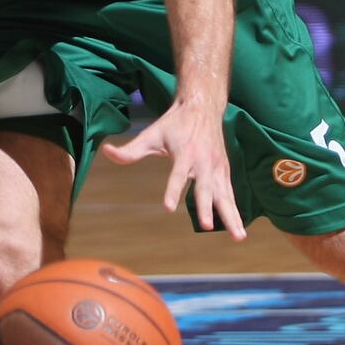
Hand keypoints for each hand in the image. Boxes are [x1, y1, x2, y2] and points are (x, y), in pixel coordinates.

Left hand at [102, 99, 245, 238]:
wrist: (203, 107)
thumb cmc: (174, 123)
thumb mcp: (151, 134)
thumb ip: (130, 149)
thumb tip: (106, 151)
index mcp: (185, 153)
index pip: (177, 175)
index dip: (173, 191)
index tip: (167, 208)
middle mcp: (203, 162)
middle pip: (205, 189)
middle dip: (205, 208)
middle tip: (206, 226)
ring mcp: (216, 168)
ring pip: (225, 196)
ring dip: (231, 217)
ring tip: (238, 238)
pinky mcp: (224, 172)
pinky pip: (230, 195)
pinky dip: (235, 212)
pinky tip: (238, 231)